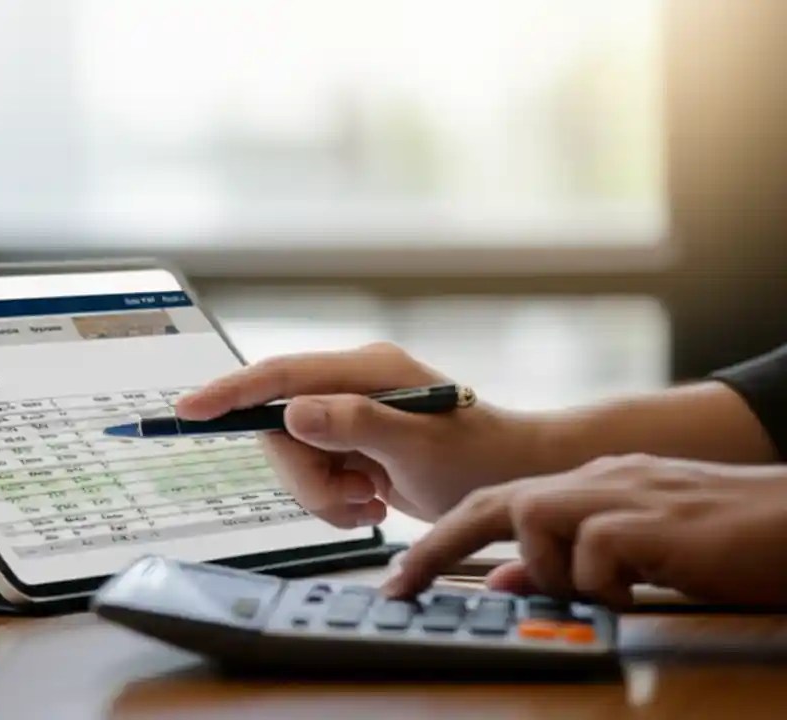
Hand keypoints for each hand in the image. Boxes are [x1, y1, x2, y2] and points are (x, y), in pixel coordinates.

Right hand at [175, 343, 545, 526]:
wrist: (510, 480)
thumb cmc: (479, 458)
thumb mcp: (417, 445)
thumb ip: (353, 424)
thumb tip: (292, 412)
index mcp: (365, 370)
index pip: (281, 376)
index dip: (232, 392)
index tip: (191, 410)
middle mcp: (350, 386)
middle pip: (282, 430)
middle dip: (305, 477)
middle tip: (349, 501)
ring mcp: (349, 415)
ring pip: (294, 458)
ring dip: (323, 494)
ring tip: (369, 503)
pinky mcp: (350, 443)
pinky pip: (314, 474)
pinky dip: (334, 500)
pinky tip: (373, 503)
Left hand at [385, 454, 786, 606]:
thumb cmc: (721, 539)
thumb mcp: (632, 554)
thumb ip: (567, 562)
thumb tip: (502, 584)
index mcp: (589, 484)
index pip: (498, 502)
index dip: (443, 538)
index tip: (403, 576)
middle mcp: (598, 479)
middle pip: (496, 501)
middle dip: (442, 544)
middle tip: (406, 582)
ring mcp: (626, 493)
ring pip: (534, 516)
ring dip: (547, 566)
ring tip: (599, 589)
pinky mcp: (656, 519)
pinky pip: (594, 547)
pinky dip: (600, 580)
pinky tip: (638, 590)